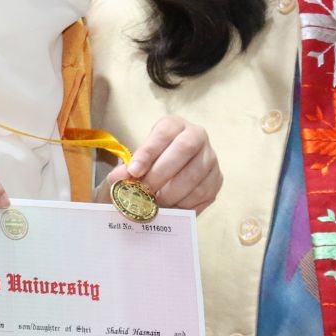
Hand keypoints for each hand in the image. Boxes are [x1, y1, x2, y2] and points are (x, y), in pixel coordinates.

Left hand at [102, 116, 220, 212]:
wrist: (170, 174)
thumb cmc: (151, 165)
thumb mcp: (136, 161)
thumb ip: (126, 169)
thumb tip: (118, 178)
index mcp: (174, 125)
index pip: (163, 133)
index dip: (148, 152)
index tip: (133, 171)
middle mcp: (197, 135)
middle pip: (184, 149)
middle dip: (161, 173)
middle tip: (145, 191)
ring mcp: (210, 157)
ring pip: (196, 174)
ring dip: (173, 193)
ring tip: (156, 204)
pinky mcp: (217, 179)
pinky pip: (204, 193)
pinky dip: (186, 204)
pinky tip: (172, 209)